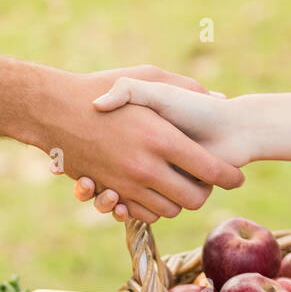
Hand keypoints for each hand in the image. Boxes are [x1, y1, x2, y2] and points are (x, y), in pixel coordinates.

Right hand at [33, 65, 243, 222]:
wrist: (53, 110)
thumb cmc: (100, 87)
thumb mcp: (145, 77)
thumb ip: (185, 86)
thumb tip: (219, 99)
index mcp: (162, 138)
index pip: (211, 170)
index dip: (229, 177)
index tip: (236, 178)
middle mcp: (147, 167)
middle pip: (194, 199)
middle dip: (203, 193)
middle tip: (204, 182)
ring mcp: (128, 185)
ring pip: (169, 211)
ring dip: (177, 202)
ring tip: (177, 184)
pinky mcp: (111, 193)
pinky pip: (142, 214)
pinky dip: (151, 208)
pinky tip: (152, 191)